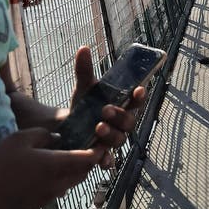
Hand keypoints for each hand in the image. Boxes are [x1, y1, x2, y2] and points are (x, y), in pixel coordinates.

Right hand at [0, 128, 102, 208]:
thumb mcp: (20, 138)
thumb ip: (43, 135)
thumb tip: (58, 138)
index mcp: (57, 166)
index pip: (88, 159)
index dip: (98, 150)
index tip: (101, 141)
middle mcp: (58, 184)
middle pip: (83, 173)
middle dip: (88, 161)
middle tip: (86, 146)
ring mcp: (48, 197)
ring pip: (71, 183)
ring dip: (75, 172)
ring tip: (68, 157)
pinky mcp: (37, 205)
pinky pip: (58, 191)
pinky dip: (61, 181)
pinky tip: (48, 171)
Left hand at [68, 47, 145, 163]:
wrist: (68, 130)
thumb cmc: (84, 107)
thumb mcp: (84, 88)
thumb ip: (84, 70)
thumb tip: (83, 48)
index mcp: (121, 105)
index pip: (137, 101)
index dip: (140, 97)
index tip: (138, 90)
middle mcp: (121, 124)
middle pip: (130, 122)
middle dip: (120, 116)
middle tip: (105, 110)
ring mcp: (112, 140)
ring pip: (120, 140)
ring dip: (111, 133)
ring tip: (98, 127)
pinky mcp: (101, 155)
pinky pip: (109, 161)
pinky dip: (106, 160)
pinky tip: (100, 158)